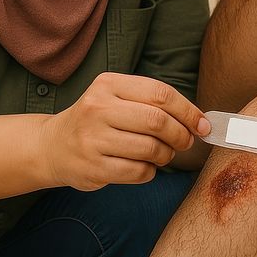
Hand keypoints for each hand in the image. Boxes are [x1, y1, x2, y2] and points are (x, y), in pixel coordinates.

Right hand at [39, 73, 209, 190]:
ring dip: (166, 155)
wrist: (53, 146)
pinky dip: (150, 171)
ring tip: (163, 154)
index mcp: (108, 84)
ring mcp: (92, 138)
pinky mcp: (92, 167)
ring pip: (150, 149)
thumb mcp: (117, 97)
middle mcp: (97, 108)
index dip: (188, 111)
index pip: (160, 94)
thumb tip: (199, 121)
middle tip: (186, 142)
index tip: (203, 124)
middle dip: (180, 135)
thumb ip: (152, 103)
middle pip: (157, 121)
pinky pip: (138, 172)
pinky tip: (144, 166)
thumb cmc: (98, 120)